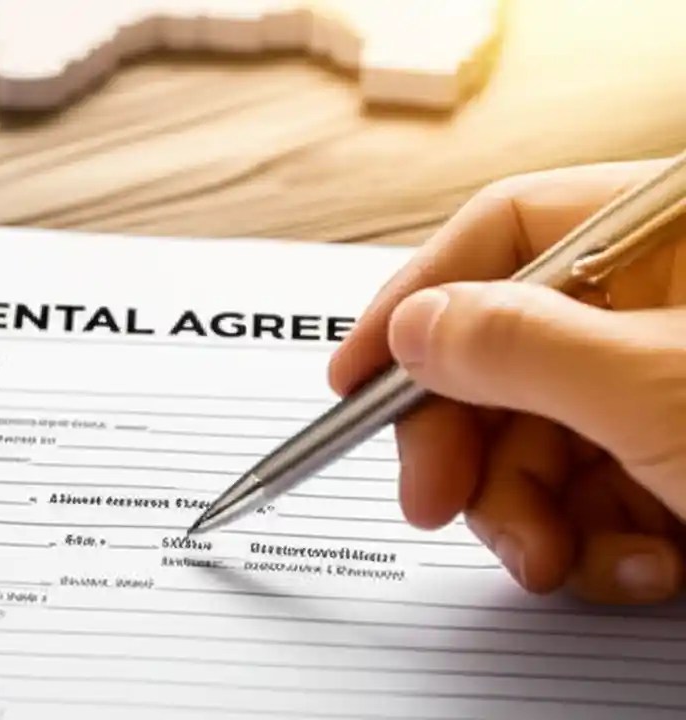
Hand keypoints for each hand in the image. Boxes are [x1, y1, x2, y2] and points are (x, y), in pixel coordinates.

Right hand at [329, 157, 685, 604]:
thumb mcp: (653, 386)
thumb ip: (517, 348)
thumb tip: (412, 331)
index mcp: (666, 230)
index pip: (502, 232)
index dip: (415, 303)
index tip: (352, 379)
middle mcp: (663, 300)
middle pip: (508, 354)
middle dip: (467, 446)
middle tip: (434, 502)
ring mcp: (672, 384)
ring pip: (542, 439)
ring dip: (530, 516)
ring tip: (556, 560)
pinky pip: (598, 492)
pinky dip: (597, 542)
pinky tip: (639, 568)